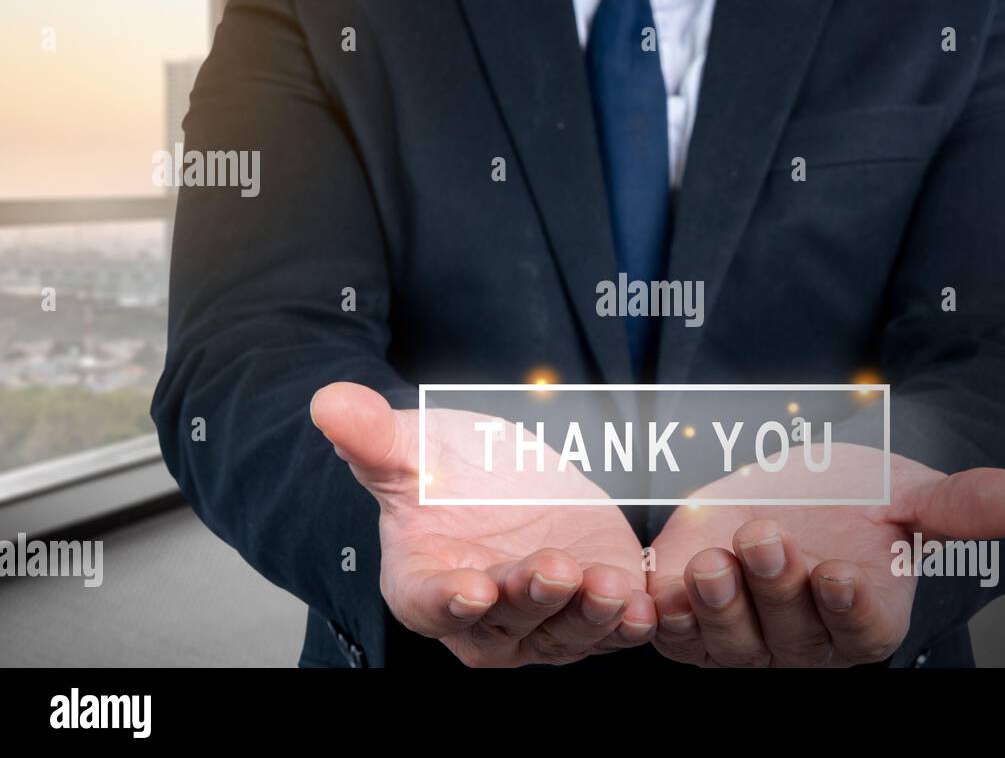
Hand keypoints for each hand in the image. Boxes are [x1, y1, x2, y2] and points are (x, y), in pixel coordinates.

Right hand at [310, 382, 654, 666]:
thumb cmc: (447, 475)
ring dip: (591, 616)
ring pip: (566, 633)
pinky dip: (630, 625)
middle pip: (508, 621)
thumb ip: (373, 437)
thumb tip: (328, 400)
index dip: (451, 600)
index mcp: (423, 585)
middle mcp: (481, 621)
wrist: (506, 480)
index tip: (473, 588)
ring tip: (613, 587)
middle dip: (534, 599)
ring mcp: (540, 625)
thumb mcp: (411, 449)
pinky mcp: (592, 612)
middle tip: (556, 569)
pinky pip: (611, 630)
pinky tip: (648, 607)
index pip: (432, 603)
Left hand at [646, 445, 1004, 666]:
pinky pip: (676, 634)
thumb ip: (956, 504)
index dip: (850, 608)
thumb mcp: (903, 492)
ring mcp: (744, 634)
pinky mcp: (692, 617)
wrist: (791, 491)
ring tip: (713, 560)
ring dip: (718, 606)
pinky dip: (664, 620)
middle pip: (791, 633)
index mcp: (863, 616)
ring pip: (730, 640)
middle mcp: (804, 639)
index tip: (841, 572)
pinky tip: (655, 595)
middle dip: (777, 587)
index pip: (862, 629)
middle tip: (766, 536)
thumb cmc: (855, 500)